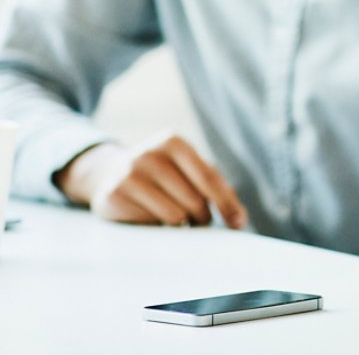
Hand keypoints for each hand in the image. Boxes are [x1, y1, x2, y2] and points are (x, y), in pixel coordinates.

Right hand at [57, 135, 246, 227]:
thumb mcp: (188, 170)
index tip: (239, 224)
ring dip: (182, 224)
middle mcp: (148, 153)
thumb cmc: (163, 176)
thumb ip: (215, 186)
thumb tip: (239, 219)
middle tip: (200, 220)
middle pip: (194, 200)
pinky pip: (150, 223)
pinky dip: (157, 226)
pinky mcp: (112, 195)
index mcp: (172, 141)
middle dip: (203, 216)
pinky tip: (151, 217)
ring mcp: (128, 173)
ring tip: (178, 218)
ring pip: (175, 215)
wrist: (110, 176)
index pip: (208, 178)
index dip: (226, 204)